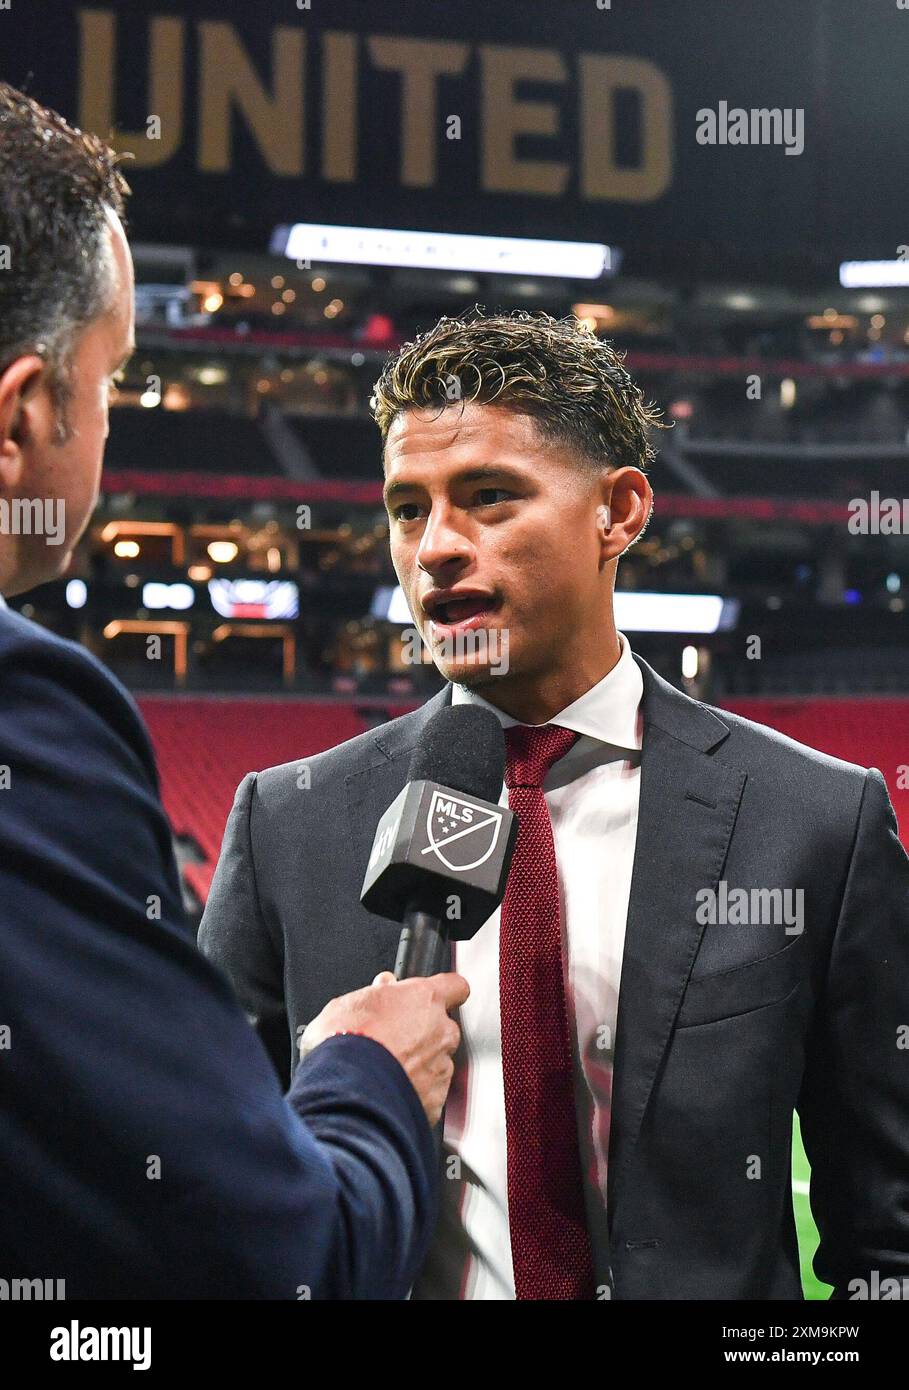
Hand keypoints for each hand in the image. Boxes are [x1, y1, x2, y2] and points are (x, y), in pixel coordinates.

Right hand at [299, 971, 468, 1126]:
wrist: (346, 1091)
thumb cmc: (345, 1043)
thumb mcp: (350, 1003)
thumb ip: (377, 992)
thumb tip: (385, 985)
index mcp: (425, 999)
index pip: (455, 986)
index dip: (445, 993)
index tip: (429, 1000)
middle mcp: (441, 1031)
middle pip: (444, 1028)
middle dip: (425, 1034)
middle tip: (394, 1041)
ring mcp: (441, 1067)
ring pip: (438, 1062)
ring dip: (420, 1065)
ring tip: (385, 1071)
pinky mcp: (436, 1099)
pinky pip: (431, 1092)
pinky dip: (415, 1092)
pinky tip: (389, 1091)